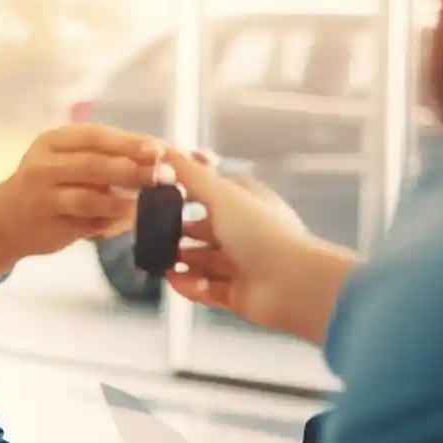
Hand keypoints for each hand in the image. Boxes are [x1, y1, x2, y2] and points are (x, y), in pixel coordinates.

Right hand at [0, 124, 167, 276]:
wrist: (3, 221)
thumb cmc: (46, 187)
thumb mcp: (64, 161)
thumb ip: (102, 157)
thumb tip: (156, 157)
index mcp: (52, 141)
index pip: (95, 136)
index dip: (129, 142)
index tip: (160, 149)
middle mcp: (44, 164)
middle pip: (94, 162)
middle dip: (132, 168)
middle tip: (163, 175)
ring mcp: (43, 195)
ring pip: (89, 195)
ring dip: (124, 199)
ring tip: (150, 202)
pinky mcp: (48, 222)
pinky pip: (86, 221)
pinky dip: (111, 221)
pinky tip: (129, 221)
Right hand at [164, 149, 358, 344]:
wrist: (294, 284)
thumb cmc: (262, 232)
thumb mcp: (221, 194)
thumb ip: (189, 173)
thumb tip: (162, 148)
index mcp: (244, 202)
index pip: (211, 190)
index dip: (185, 189)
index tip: (159, 190)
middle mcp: (243, 231)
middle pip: (200, 228)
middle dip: (174, 231)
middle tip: (149, 231)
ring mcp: (240, 264)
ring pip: (199, 260)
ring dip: (178, 260)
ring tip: (161, 259)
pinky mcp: (236, 293)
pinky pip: (204, 288)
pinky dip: (189, 284)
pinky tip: (179, 279)